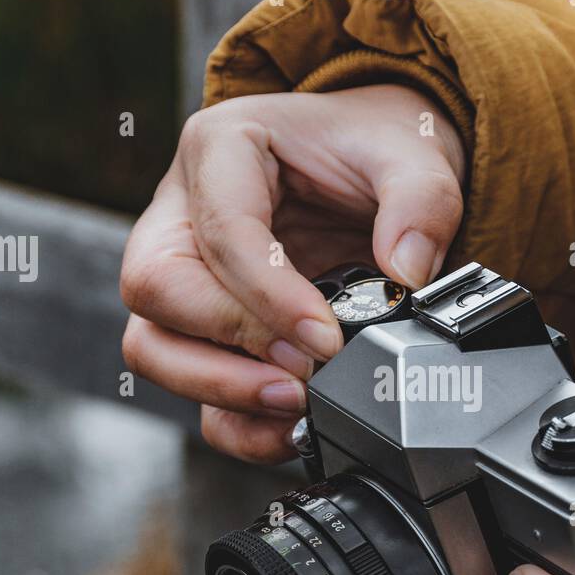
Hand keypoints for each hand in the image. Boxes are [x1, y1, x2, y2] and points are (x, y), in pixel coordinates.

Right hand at [120, 84, 465, 462]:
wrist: (377, 166)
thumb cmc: (373, 147)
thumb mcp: (411, 151)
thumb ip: (421, 202)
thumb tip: (407, 275)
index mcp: (221, 149)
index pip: (220, 230)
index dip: (268, 295)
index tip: (327, 336)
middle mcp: (183, 213)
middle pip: (158, 289)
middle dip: (231, 345)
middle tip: (306, 375)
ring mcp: (186, 276)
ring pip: (153, 345)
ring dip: (219, 389)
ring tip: (294, 405)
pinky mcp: (207, 331)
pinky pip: (192, 388)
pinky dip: (234, 420)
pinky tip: (289, 428)